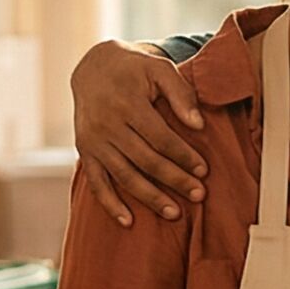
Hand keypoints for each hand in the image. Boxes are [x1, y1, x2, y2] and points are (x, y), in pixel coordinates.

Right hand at [71, 40, 209, 226]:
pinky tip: (129, 222)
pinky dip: (110, 204)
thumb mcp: (159, 70)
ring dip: (150, 197)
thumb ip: (181, 94)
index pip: (160, 137)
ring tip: (175, 213)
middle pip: (145, 160)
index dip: (183, 156)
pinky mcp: (85, 152)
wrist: (94, 67)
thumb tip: (198, 125)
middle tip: (199, 194)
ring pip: (124, 175)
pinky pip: (96, 183)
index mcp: (127, 104)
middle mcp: (106, 125)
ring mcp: (93, 141)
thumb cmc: (134, 70)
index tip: (204, 171)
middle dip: (174, 179)